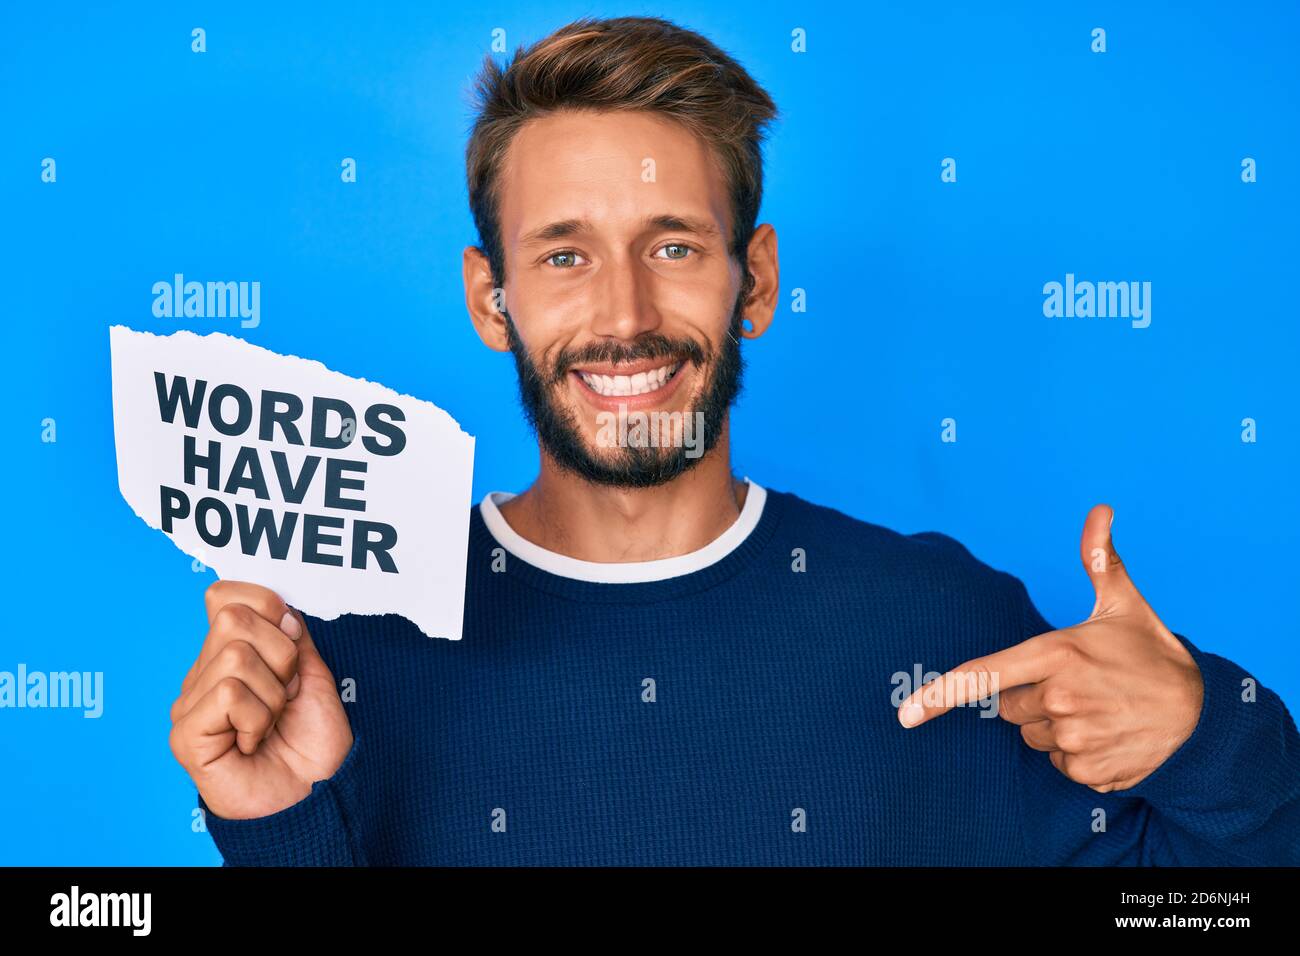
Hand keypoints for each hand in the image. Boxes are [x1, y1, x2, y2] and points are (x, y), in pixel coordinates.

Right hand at [169, 581, 352, 818]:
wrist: (315, 796)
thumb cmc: (313, 743)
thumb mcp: (312, 676)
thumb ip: (292, 636)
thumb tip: (278, 608)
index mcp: (228, 655)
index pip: (224, 595)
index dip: (267, 605)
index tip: (293, 641)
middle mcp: (203, 675)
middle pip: (233, 618)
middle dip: (280, 655)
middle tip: (284, 696)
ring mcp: (189, 704)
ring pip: (236, 656)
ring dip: (273, 694)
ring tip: (270, 724)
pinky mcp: (184, 735)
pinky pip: (229, 694)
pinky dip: (258, 718)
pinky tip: (252, 742)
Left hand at [897, 504, 1203, 791]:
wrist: (1204, 717)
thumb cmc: (1151, 654)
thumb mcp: (1123, 605)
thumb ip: (1100, 559)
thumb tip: (1100, 510)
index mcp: (1058, 653)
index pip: (985, 675)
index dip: (941, 694)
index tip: (906, 713)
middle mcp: (1060, 698)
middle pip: (1007, 706)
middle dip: (1031, 696)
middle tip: (1075, 684)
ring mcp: (1074, 738)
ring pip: (1031, 736)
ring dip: (1052, 725)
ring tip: (1094, 708)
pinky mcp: (1088, 771)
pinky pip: (1057, 764)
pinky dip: (1075, 753)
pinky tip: (1105, 734)